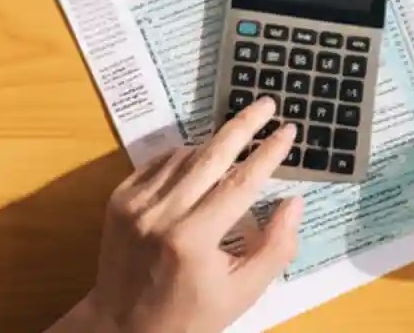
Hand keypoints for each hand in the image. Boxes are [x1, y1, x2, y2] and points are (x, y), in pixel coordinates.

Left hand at [48, 97, 303, 332]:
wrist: (121, 327)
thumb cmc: (190, 315)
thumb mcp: (243, 292)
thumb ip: (276, 247)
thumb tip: (294, 201)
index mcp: (194, 240)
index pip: (241, 183)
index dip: (268, 154)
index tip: (288, 131)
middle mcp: (161, 215)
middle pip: (211, 156)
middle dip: (244, 125)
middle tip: (266, 103)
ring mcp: (135, 205)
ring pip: (185, 156)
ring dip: (215, 145)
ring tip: (239, 138)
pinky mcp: (119, 200)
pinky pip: (159, 163)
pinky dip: (184, 156)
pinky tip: (201, 159)